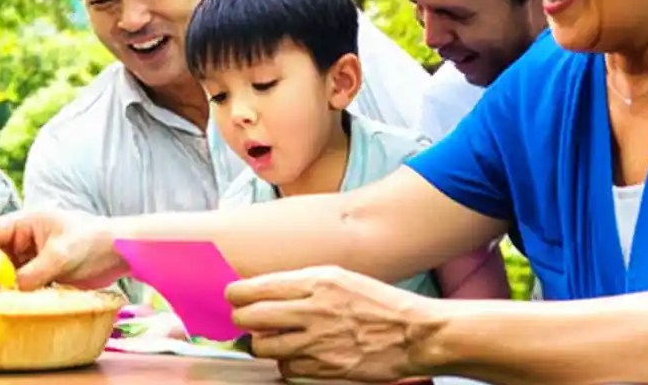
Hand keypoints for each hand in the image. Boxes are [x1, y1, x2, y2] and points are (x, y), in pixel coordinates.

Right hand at [0, 209, 126, 290]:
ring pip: (6, 272)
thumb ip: (36, 271)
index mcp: (26, 222)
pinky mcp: (43, 273)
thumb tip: (13, 289)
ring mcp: (34, 256)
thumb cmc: (93, 240)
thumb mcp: (62, 253)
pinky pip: (21, 284)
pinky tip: (11, 305)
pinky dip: (15, 293)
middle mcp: (26, 238)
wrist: (120, 251)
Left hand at [228, 265, 439, 382]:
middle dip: (241, 319)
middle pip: (250, 318)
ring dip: (261, 344)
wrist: (414, 334)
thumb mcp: (338, 277)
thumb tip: (263, 291)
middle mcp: (313, 311)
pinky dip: (286, 363)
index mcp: (315, 282)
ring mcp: (318, 342)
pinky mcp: (325, 369)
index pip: (254, 288)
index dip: (236, 294)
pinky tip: (297, 355)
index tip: (233, 297)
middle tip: (245, 320)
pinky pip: (286, 368)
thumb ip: (300, 284)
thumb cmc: (377, 302)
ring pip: (263, 347)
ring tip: (271, 339)